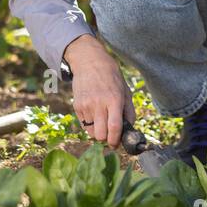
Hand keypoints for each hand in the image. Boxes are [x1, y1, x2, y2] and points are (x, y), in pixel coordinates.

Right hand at [64, 34, 134, 148]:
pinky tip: (95, 114)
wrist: (90, 62)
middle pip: (100, 134)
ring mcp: (86, 105)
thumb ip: (129, 112)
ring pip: (91, 132)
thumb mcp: (125, 91)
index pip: (114, 127)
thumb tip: (129, 130)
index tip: (117, 144)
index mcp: (114, 99)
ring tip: (103, 123)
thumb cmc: (111, 77)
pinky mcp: (77, 106)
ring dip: (98, 132)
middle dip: (106, 139)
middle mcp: (99, 103)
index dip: (116, 140)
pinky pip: (84, 124)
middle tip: (110, 136)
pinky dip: (90, 125)